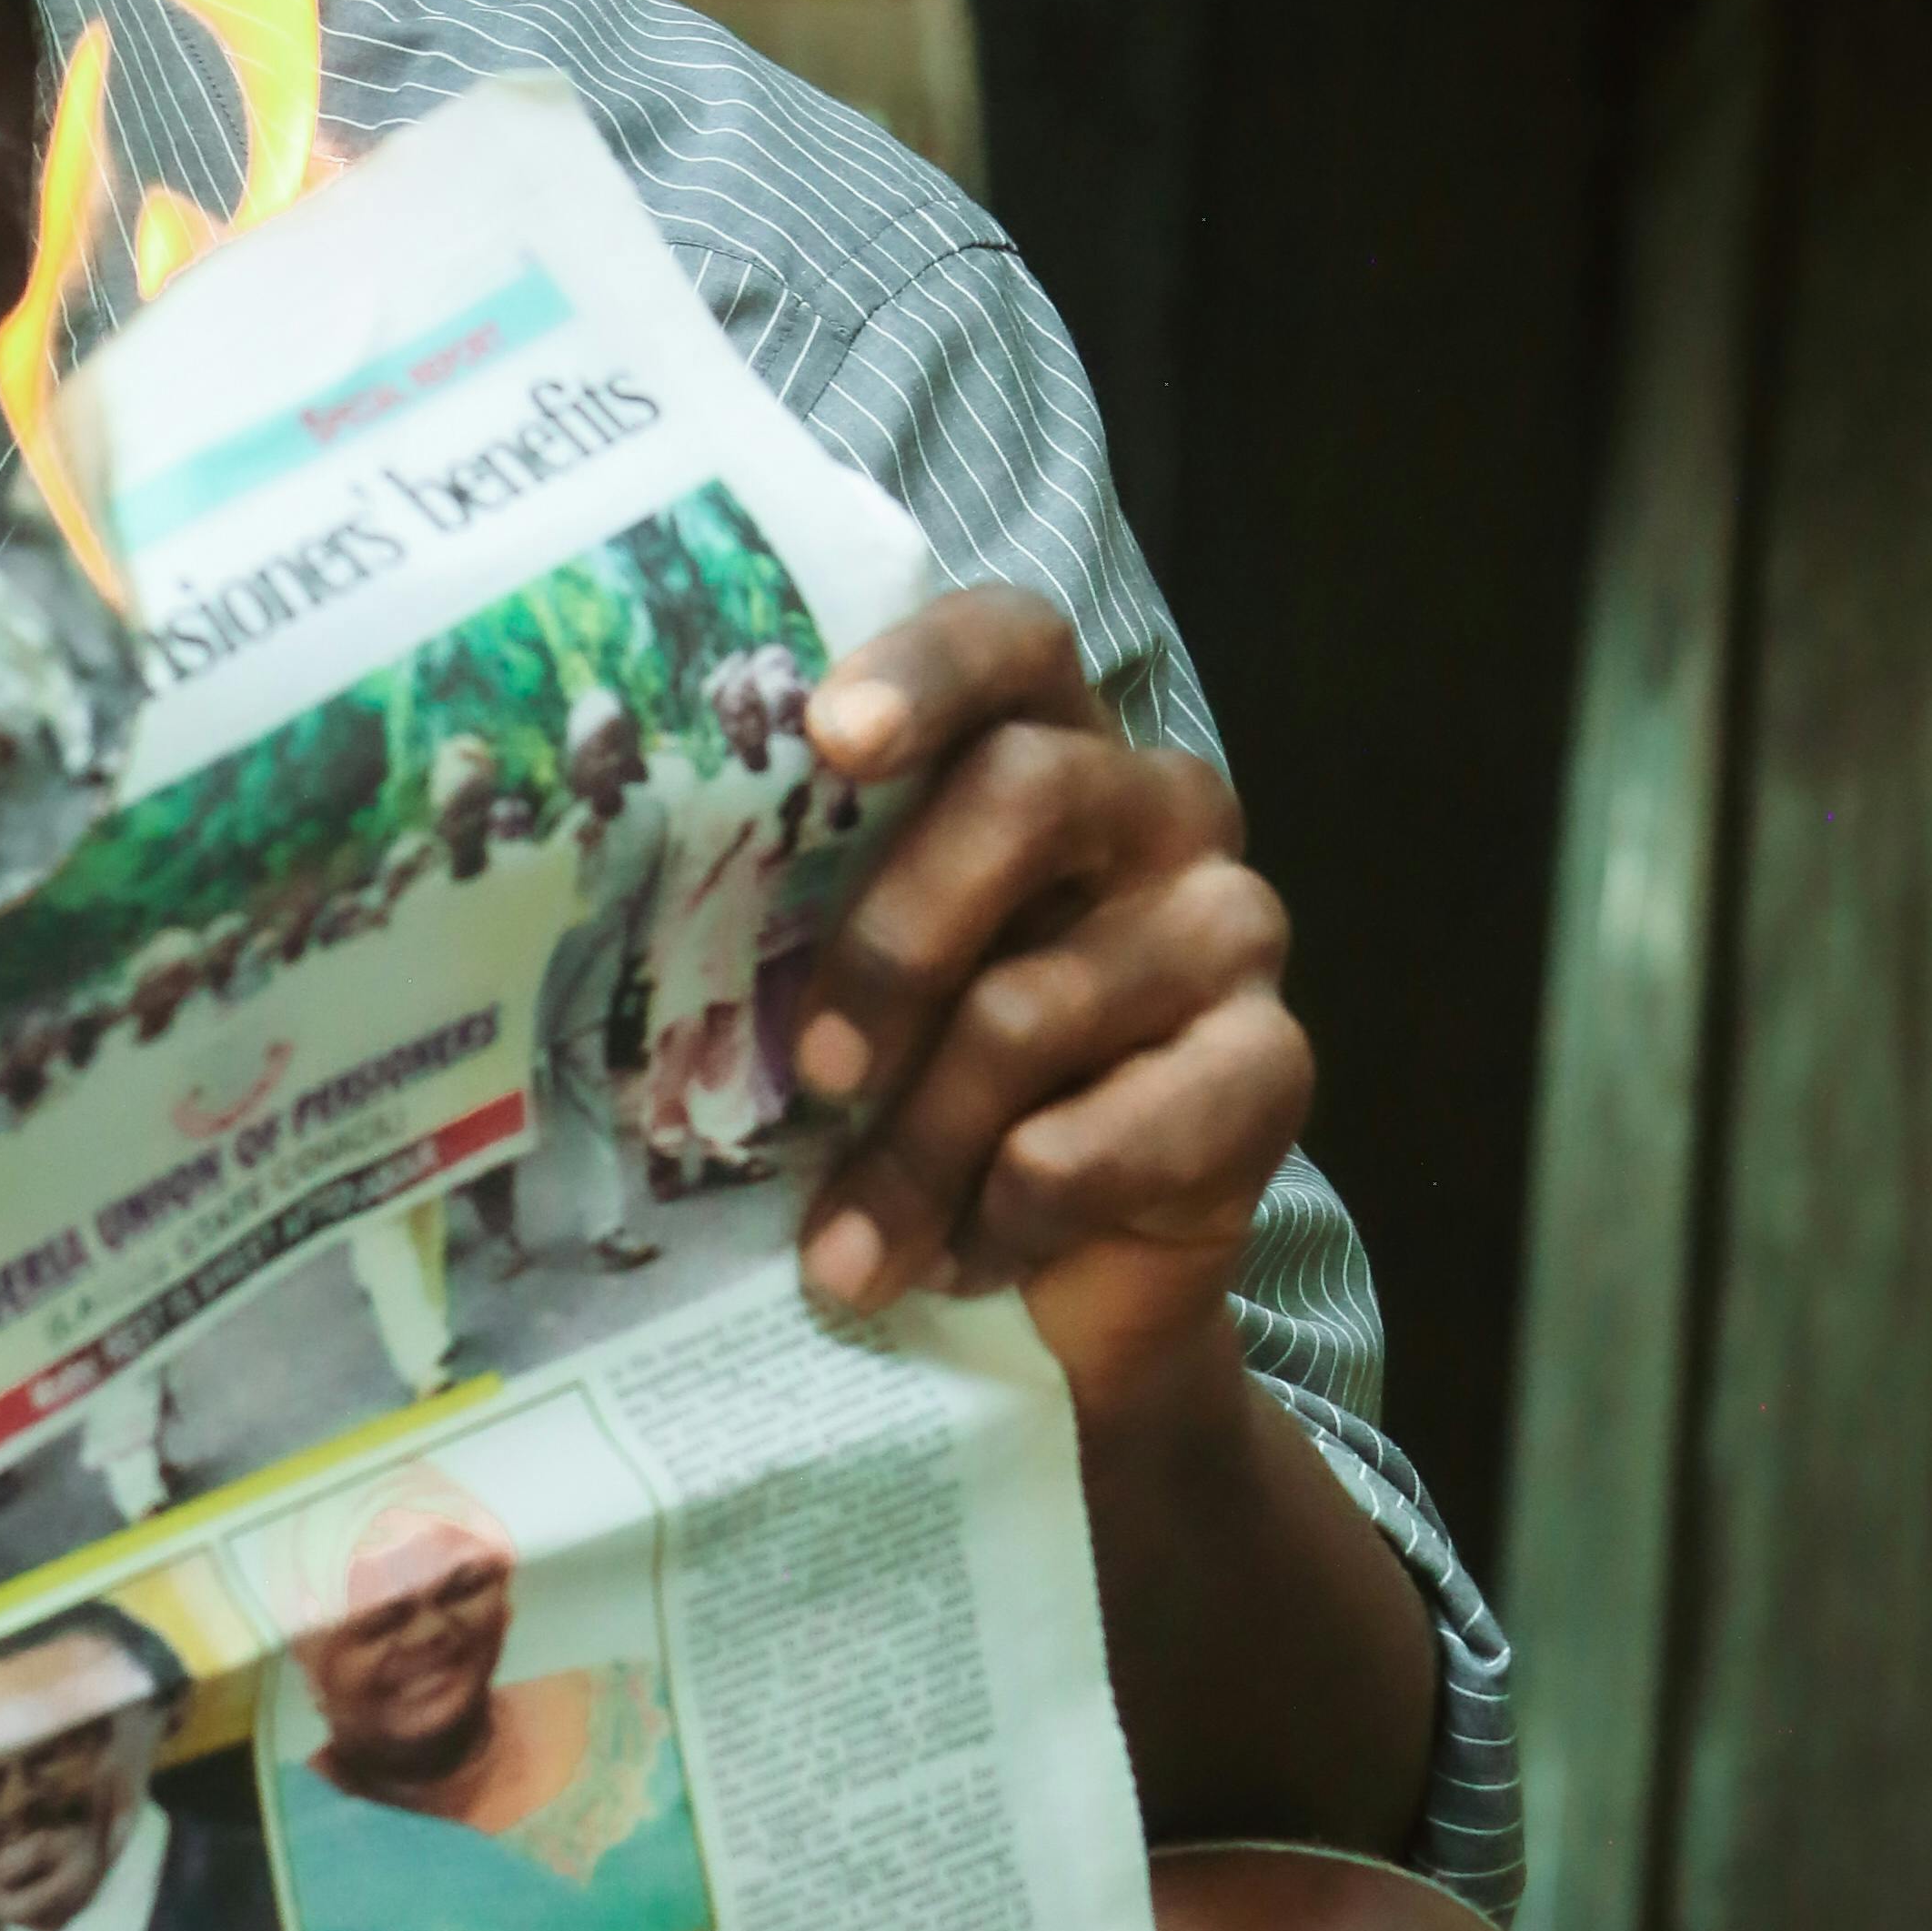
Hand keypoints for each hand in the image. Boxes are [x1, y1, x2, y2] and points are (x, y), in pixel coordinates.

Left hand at [790, 589, 1308, 1418]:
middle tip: (812, 1070)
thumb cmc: (934, 1097)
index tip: (829, 736)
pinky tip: (975, 1257)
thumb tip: (660, 922)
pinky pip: (1109, 1135)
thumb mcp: (867, 994)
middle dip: (892, 943)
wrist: (1073, 1288)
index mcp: (1048, 748)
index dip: (926, 670)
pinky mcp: (1271, 1066)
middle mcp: (1158, 810)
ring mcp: (1229, 929)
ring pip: (1033, 1005)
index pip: (1012, 641)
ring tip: (851, 1250)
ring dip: (916, 1151)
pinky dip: (1013, 1214)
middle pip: (1026, 793)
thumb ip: (810, 922)